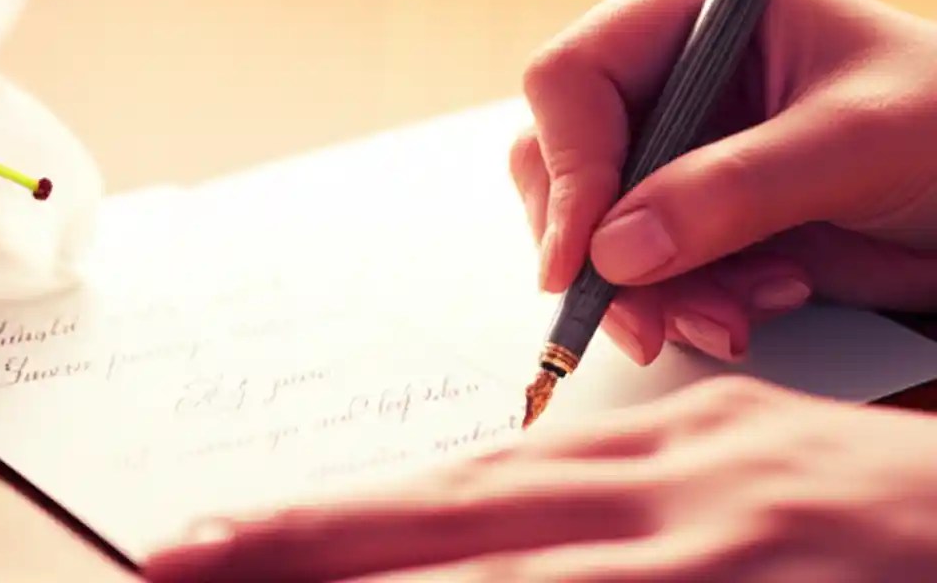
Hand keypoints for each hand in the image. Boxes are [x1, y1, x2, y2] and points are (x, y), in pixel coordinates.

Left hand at [142, 377, 936, 581]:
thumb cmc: (850, 504)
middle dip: (304, 546)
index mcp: (632, 453)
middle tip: (173, 563)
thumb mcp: (708, 468)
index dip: (321, 520)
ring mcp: (704, 556)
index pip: (448, 486)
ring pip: (512, 582)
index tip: (212, 541)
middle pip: (450, 519)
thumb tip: (475, 521)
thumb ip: (590, 499)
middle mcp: (655, 496)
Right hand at [512, 0, 936, 365]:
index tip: (585, 257)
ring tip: (729, 318)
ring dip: (648, 292)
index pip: (570, 78)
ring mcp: (671, 143)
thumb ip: (733, 191)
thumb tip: (615, 250)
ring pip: (589, 226)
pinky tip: (750, 305)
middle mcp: (665, 69)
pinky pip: (633, 267)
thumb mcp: (855, 147)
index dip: (568, 167)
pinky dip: (678, 304)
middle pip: (559, 159)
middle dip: (603, 249)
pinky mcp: (683, 208)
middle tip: (647, 317)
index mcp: (693, 6)